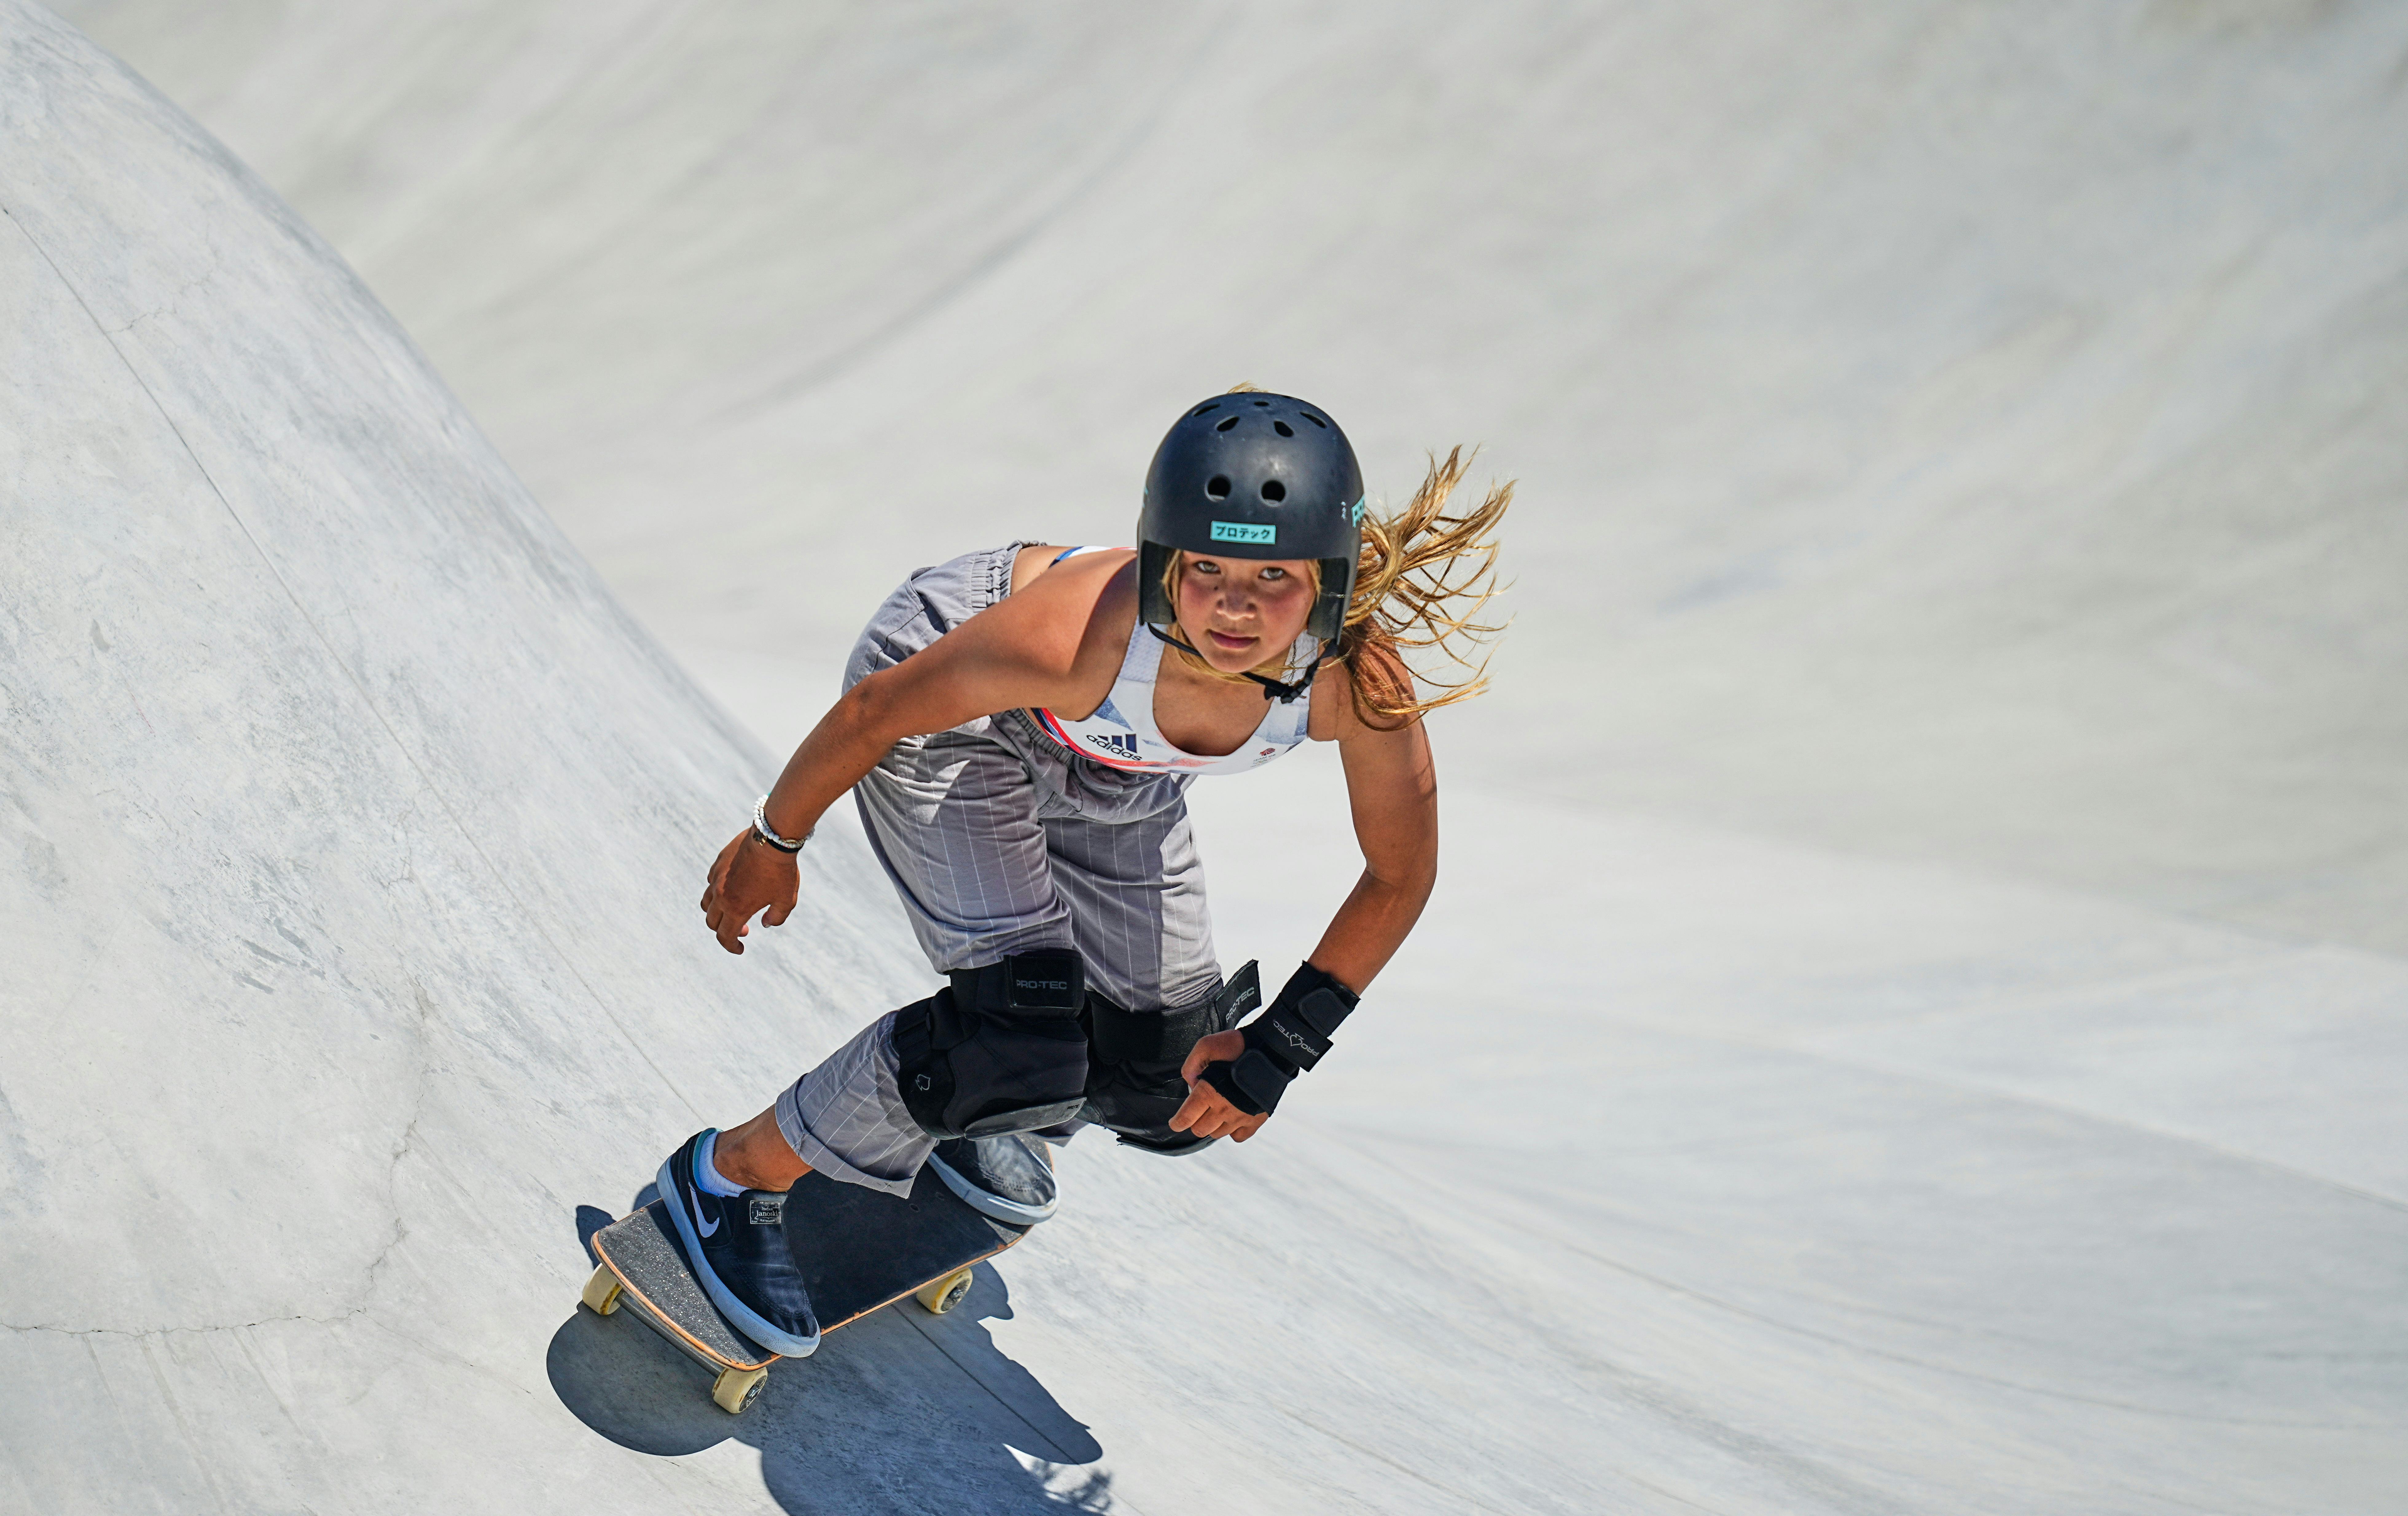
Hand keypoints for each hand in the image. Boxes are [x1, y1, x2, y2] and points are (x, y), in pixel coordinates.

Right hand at [700, 829, 799, 953]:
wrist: (772, 839)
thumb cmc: (781, 871)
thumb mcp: (787, 900)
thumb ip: (776, 918)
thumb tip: (765, 924)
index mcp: (736, 909)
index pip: (725, 937)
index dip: (732, 947)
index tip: (741, 948)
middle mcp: (721, 895)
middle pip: (712, 922)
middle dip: (725, 930)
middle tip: (744, 928)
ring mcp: (716, 878)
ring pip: (706, 903)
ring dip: (716, 912)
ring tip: (733, 909)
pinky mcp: (718, 864)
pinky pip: (711, 882)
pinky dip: (717, 890)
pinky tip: (733, 886)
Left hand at [1169, 1029, 1270, 1142]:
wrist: (1271, 1050)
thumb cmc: (1239, 1046)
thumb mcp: (1206, 1045)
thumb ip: (1192, 1065)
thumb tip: (1190, 1084)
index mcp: (1209, 1092)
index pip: (1187, 1117)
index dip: (1178, 1122)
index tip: (1176, 1123)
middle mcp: (1224, 1108)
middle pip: (1200, 1129)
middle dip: (1195, 1121)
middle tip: (1199, 1110)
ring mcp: (1241, 1116)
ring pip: (1218, 1134)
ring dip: (1213, 1124)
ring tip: (1217, 1109)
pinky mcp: (1256, 1120)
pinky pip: (1238, 1136)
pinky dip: (1232, 1130)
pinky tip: (1233, 1117)